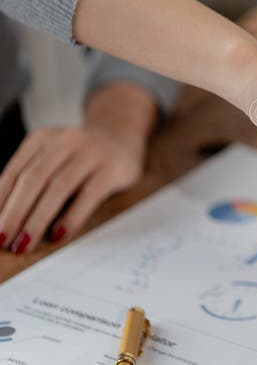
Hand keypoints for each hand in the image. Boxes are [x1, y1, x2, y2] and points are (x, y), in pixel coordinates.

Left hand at [0, 83, 156, 253]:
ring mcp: (91, 153)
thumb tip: (3, 218)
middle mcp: (66, 141)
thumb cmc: (79, 156)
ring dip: (37, 219)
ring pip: (58, 187)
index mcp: (42, 139)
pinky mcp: (113, 168)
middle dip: (14, 213)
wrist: (122, 136)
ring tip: (25, 243)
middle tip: (3, 241)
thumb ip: (31, 180)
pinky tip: (59, 234)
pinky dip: (72, 216)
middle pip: (33, 180)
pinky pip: (89, 194)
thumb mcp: (52, 157)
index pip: (14, 173)